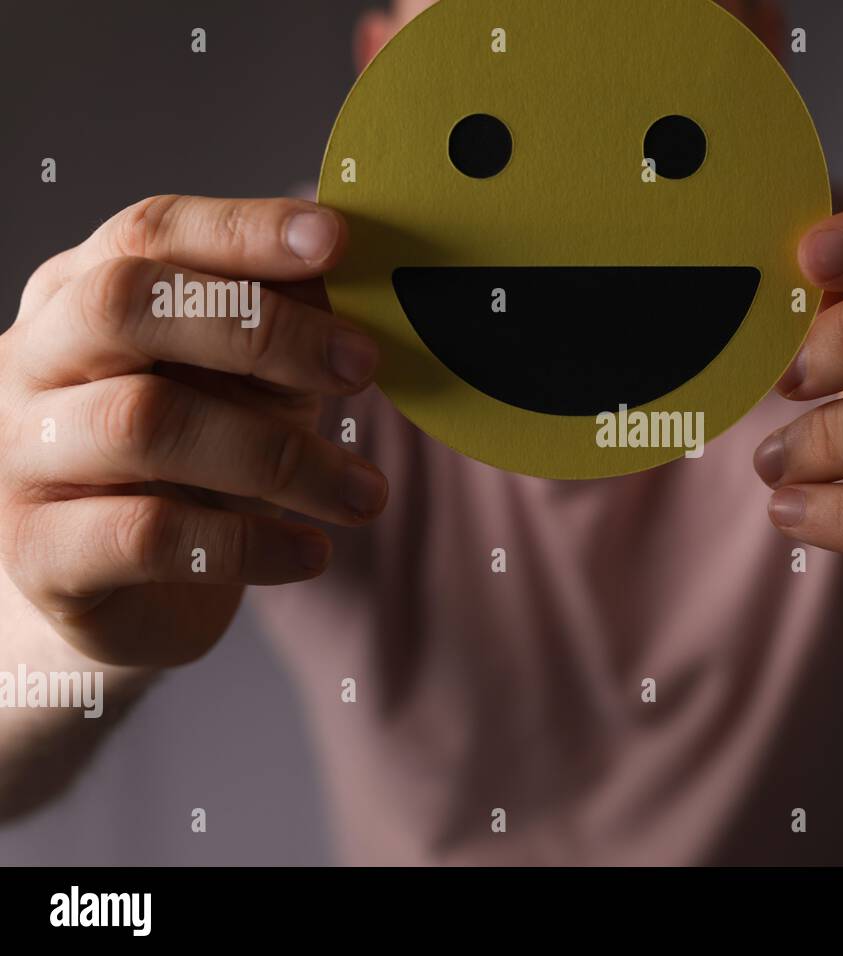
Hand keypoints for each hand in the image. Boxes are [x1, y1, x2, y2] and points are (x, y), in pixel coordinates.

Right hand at [0, 195, 387, 665]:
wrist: (123, 595)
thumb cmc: (196, 466)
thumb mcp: (248, 384)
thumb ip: (280, 328)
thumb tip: (350, 274)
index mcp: (80, 294)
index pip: (148, 233)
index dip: (241, 230)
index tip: (334, 241)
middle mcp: (32, 361)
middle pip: (123, 305)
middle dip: (261, 330)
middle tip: (363, 367)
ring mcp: (20, 456)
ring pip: (145, 424)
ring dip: (282, 457)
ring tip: (365, 494)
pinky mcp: (39, 552)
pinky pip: (148, 535)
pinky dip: (249, 544)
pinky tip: (312, 552)